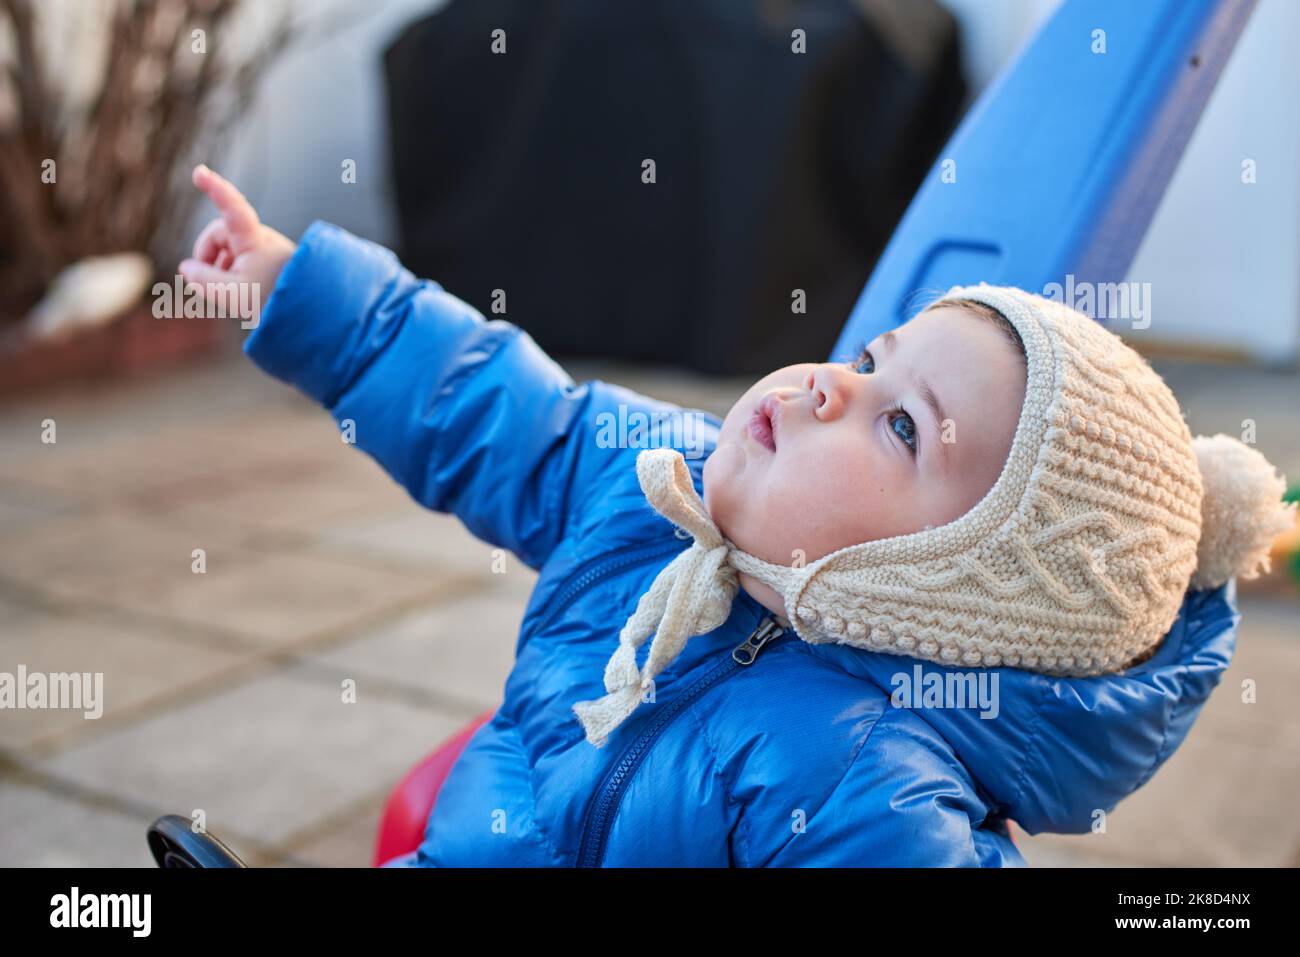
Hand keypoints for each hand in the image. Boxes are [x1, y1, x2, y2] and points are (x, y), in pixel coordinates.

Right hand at [179, 164, 295, 305]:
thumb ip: (203, 280)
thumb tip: (186, 268)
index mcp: (256, 241)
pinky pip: (244, 258)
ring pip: (231, 248)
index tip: (200, 172)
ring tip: (230, 291)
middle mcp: (264, 239)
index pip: (232, 207)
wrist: (312, 313)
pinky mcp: (273, 260)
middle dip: (209, 255)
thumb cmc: (274, 301)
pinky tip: (239, 290)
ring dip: (222, 266)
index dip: (215, 188)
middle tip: (206, 282)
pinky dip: (235, 271)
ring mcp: (269, 249)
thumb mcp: (232, 294)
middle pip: (221, 234)